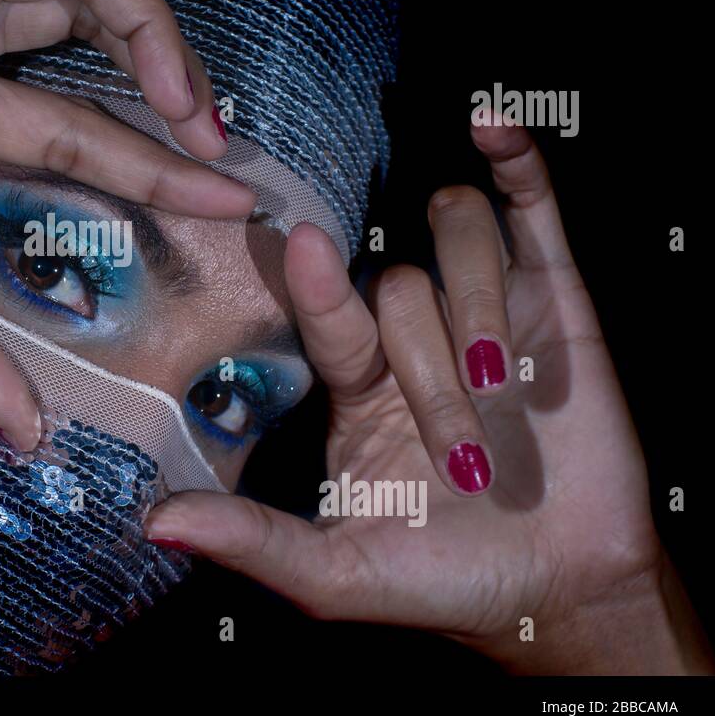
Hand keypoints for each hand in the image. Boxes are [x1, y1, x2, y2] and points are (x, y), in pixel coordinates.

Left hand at [146, 113, 714, 673]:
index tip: (299, 244)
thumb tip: (153, 523)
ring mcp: (480, 306)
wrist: (560, 590)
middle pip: (400, 288)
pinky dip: (514, 162)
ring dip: (478, 308)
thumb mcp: (339, 573)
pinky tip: (493, 125)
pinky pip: (527, 209)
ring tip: (507, 390)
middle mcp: (410, 334)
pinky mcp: (554, 297)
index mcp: (354, 383)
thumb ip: (253, 541)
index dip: (318, 283)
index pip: (328, 312)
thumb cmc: (443, 580)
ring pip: (456, 240)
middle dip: (432, 372)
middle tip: (464, 455)